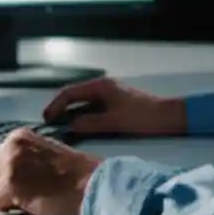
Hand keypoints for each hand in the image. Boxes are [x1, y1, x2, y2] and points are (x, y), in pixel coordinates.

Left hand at [0, 128, 100, 214]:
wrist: (92, 184)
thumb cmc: (75, 173)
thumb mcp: (43, 153)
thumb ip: (21, 158)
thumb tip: (1, 174)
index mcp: (18, 137)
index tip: (15, 184)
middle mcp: (11, 147)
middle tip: (12, 197)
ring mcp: (10, 165)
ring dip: (0, 200)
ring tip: (24, 201)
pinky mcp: (12, 186)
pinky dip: (6, 209)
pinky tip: (26, 206)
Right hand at [42, 77, 186, 135]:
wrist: (167, 117)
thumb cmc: (141, 117)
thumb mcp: (113, 122)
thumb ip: (89, 123)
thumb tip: (69, 126)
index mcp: (100, 86)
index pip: (70, 92)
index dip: (56, 105)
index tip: (46, 119)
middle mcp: (102, 87)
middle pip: (74, 96)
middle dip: (61, 109)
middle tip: (50, 125)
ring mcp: (108, 95)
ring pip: (83, 103)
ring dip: (71, 114)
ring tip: (60, 128)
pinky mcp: (114, 104)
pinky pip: (92, 109)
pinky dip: (82, 117)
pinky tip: (79, 128)